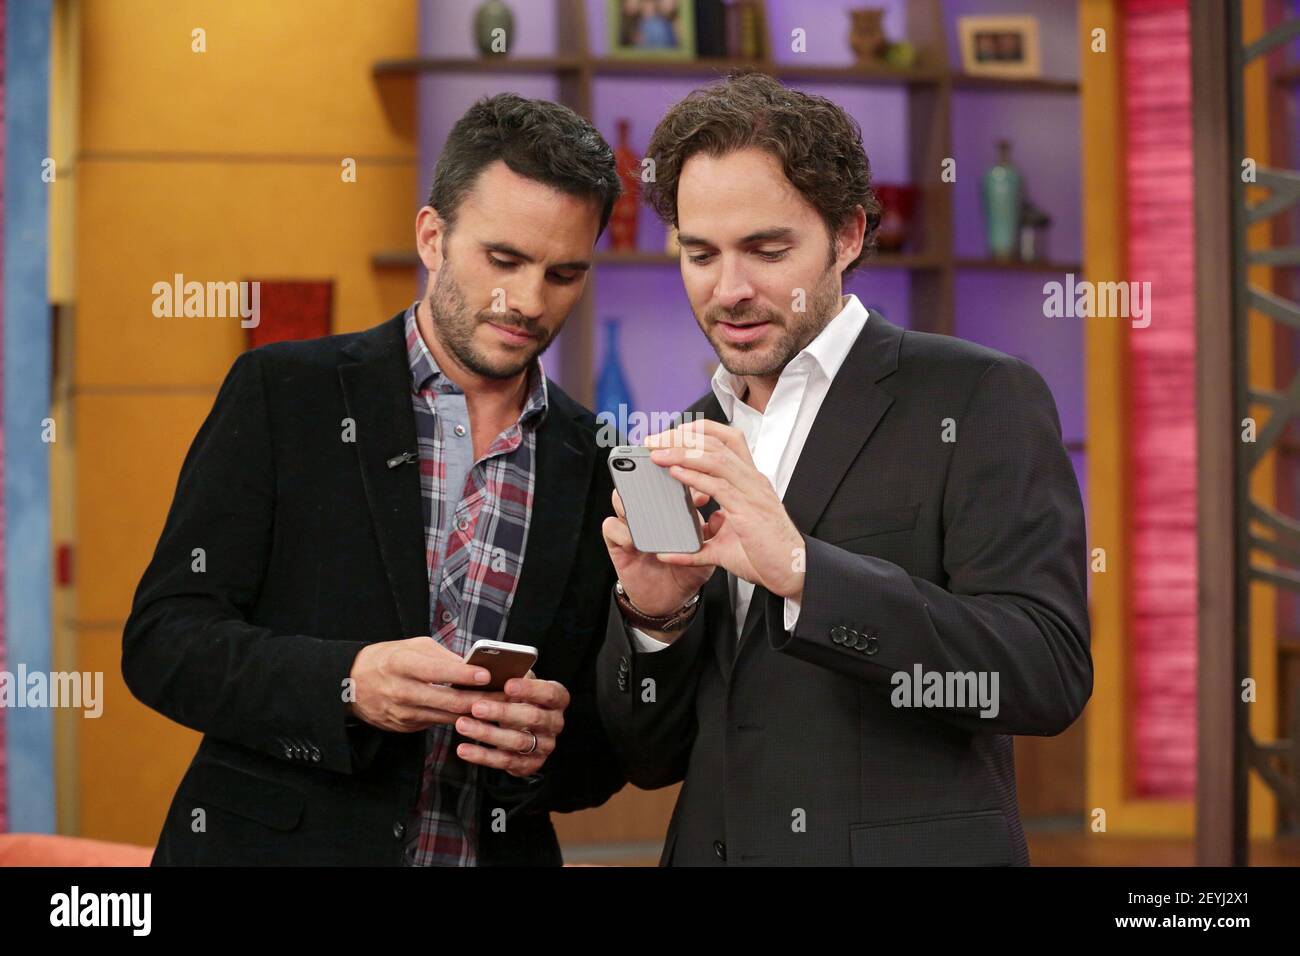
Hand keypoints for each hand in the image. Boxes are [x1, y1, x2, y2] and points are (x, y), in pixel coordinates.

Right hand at [347, 637, 500, 732]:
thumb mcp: (412, 647)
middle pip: (447, 700)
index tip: (486, 675)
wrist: (352, 684)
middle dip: (479, 700)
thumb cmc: (388, 659)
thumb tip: (472, 664)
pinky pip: (437, 724)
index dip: (462, 674)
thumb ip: (442, 656)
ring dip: (474, 714)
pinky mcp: (405, 727)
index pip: (436, 671)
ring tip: (498, 707)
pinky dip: (458, 720)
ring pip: (446, 717)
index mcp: (401, 664)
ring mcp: (402, 713)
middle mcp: (401, 691)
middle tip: (504, 696)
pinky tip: (476, 716)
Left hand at [453, 673, 569, 776]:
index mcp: (557, 699)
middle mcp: (555, 723)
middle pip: (533, 718)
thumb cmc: (518, 698)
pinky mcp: (530, 764)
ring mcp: (545, 746)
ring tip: (462, 724)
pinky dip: (482, 756)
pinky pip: (505, 761)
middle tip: (476, 706)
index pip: (549, 693)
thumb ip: (511, 677)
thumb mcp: (519, 685)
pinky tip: (463, 749)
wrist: (522, 728)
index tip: (507, 684)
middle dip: (502, 712)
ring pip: (517, 741)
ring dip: (487, 733)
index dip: (530, 689)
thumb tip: (490, 670)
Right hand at [601, 485, 713, 626]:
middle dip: (649, 483)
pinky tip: (634, 541)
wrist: (669, 600)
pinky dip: (621, 531)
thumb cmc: (686, 573)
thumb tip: (720, 516)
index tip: (698, 495)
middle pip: (641, 486)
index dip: (682, 483)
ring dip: (630, 503)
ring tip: (643, 515)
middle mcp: (650, 515)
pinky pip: (611, 527)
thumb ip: (712, 535)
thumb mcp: (706, 554)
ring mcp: (632, 526)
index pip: (672, 486)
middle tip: (663, 492)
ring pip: (620, 500)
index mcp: (673, 512)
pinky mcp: (618, 543)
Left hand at [645, 420, 805, 600]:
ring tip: (657, 453)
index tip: (674, 433)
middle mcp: (753, 480)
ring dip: (682, 453)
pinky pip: (718, 486)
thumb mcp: (727, 542)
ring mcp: (752, 493)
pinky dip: (694, 476)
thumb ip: (700, 541)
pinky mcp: (748, 511)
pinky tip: (675, 472)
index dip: (700, 430)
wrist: (794, 572)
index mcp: (751, 481)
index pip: (728, 439)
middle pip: (716, 443)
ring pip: (715, 459)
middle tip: (655, 440)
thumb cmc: (766, 556)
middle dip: (682, 437)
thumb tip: (673, 549)